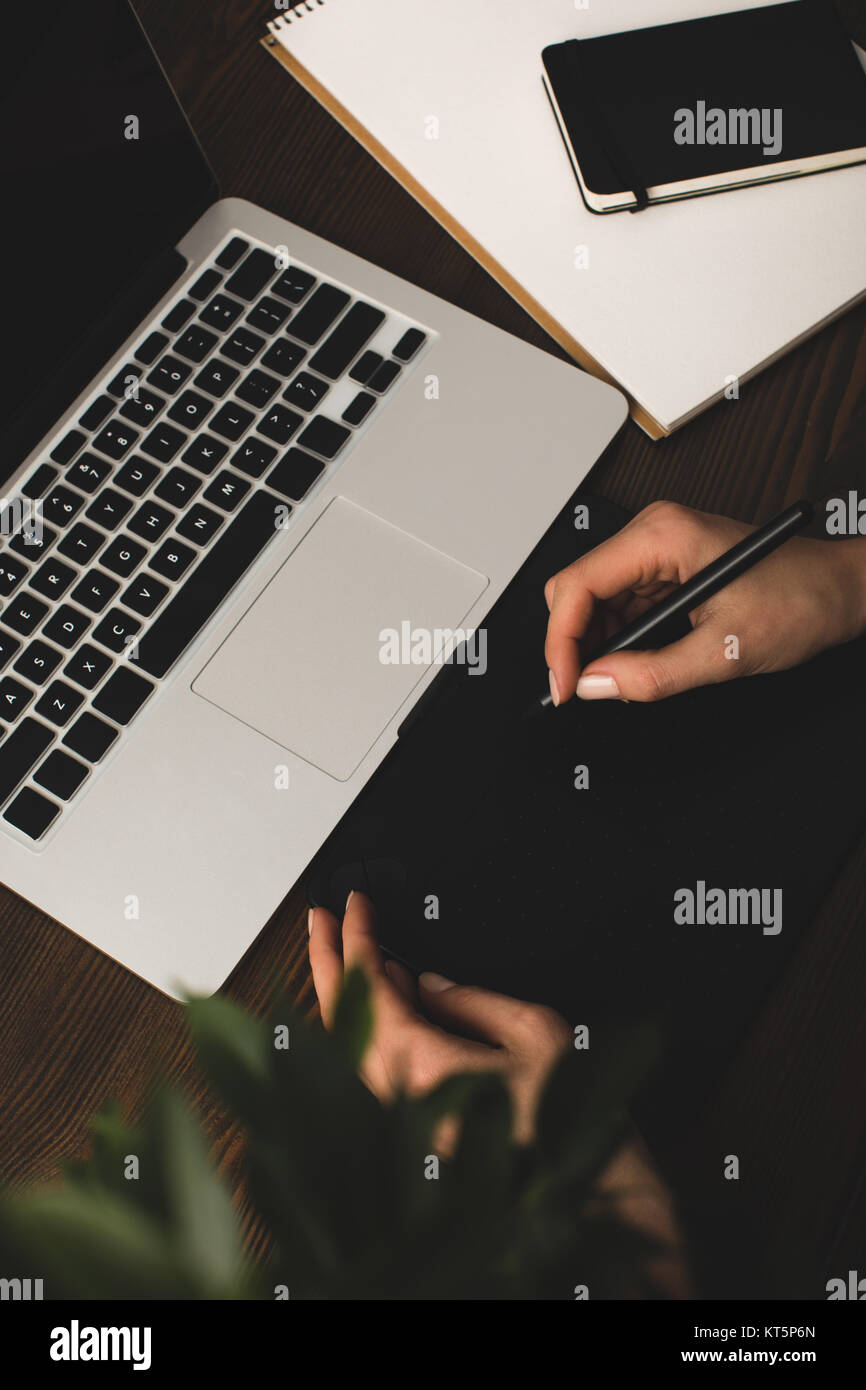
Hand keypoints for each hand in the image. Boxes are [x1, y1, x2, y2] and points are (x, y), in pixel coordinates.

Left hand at [307, 892, 689, 1293]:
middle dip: (328, 964)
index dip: (355, 941)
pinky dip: (377, 1029)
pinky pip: (380, 1072)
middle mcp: (400, 1105)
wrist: (595, 1203)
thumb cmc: (575, 1127)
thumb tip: (431, 984)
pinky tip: (396, 1003)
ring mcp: (404, 1127)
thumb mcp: (536, 1034)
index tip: (352, 907)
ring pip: (354, 1049)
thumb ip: (473, 1000)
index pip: (367, 992)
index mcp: (425, 1072)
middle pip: (341, 1022)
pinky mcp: (417, 1139)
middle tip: (323, 921)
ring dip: (351, 996)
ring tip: (360, 950)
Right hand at [544, 501, 865, 704]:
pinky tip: (639, 659)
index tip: (566, 685)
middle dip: (574, 644)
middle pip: (576, 590)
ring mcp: (658, 548)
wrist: (841, 589)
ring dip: (598, 643)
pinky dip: (619, 637)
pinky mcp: (665, 566)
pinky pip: (620, 603)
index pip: (578, 585)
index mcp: (663, 536)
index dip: (561, 642)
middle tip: (587, 688)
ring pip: (594, 600)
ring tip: (622, 677)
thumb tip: (597, 685)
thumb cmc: (802, 599)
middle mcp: (653, 533)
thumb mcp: (726, 650)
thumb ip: (654, 673)